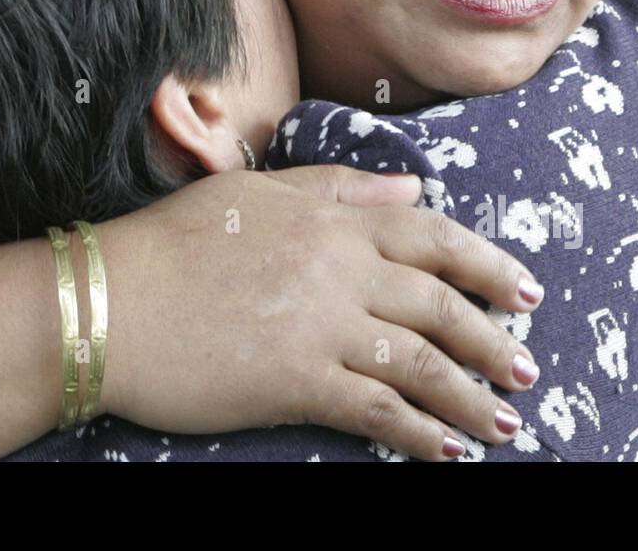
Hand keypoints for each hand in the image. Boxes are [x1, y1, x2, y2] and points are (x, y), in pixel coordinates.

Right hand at [96, 165, 543, 460]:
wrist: (109, 301)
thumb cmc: (174, 242)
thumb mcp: (258, 192)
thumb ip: (339, 187)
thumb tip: (411, 185)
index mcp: (332, 220)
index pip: (433, 235)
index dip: (488, 263)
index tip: (526, 291)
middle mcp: (339, 269)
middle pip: (439, 303)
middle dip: (492, 340)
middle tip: (529, 368)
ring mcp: (321, 326)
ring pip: (420, 362)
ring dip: (470, 395)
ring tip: (506, 422)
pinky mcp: (297, 382)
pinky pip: (377, 411)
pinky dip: (419, 433)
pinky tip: (447, 451)